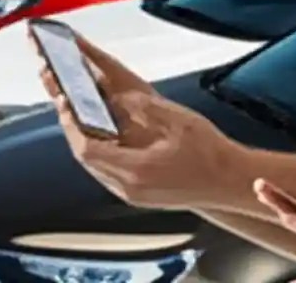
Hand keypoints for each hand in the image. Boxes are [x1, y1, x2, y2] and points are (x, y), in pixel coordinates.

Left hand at [35, 31, 235, 208]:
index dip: (71, 123)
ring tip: (80, 113)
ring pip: (95, 166)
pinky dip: (100, 150)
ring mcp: (133, 195)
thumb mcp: (175, 119)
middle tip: (67, 103)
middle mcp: (129, 188)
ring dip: (85, 139)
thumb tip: (113, 97)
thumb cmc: (209, 152)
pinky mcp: (139, 196)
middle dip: (74, 129)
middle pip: (86, 158)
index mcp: (136, 171)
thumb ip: (141, 107)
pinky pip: (108, 172)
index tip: (65, 100)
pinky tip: (105, 133)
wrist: (230, 182)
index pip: (87, 148)